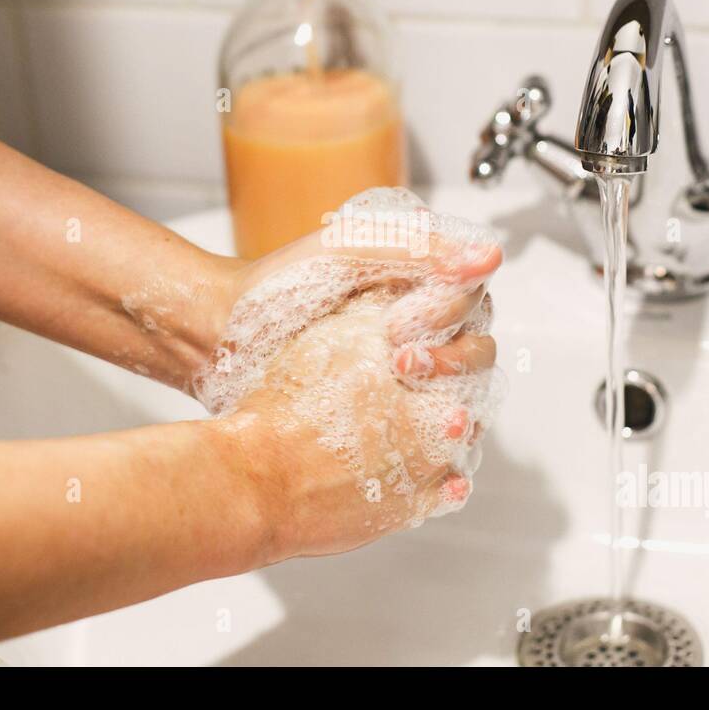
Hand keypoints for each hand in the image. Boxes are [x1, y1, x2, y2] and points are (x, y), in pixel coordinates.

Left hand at [195, 189, 503, 560]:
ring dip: (453, 407)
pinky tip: (434, 461)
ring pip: (465, 398)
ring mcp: (404, 380)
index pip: (473, 300)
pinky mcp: (387, 420)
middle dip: (452, 361)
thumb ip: (417, 249)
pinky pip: (433, 438)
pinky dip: (442, 451)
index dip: (450, 313)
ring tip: (414, 411)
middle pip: (477, 351)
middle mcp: (420, 332)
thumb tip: (489, 257)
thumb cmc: (276, 287)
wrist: (219, 339)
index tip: (401, 323)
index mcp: (418, 285)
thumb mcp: (346, 250)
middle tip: (400, 364)